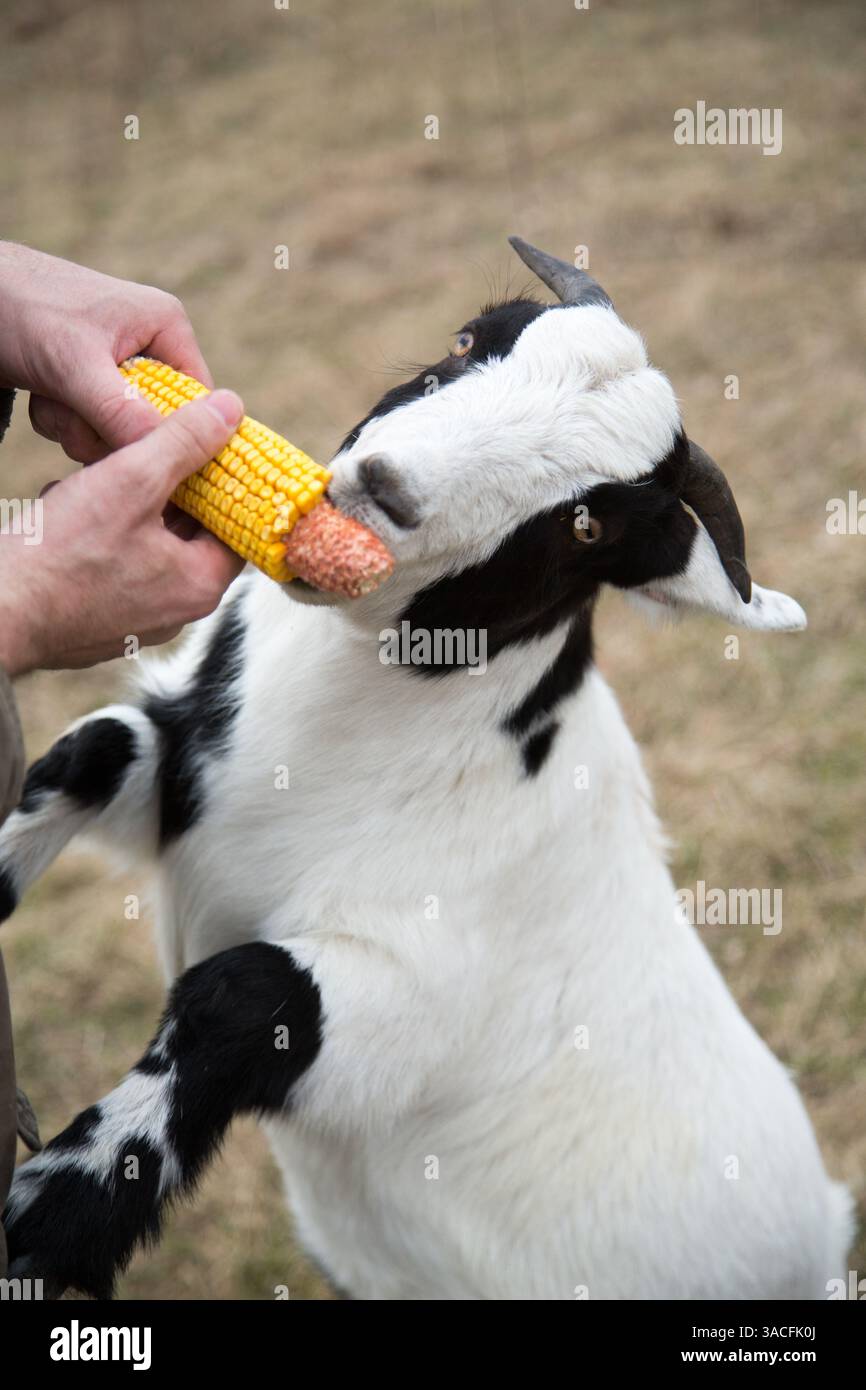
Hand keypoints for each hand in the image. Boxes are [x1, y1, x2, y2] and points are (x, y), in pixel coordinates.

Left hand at [0, 242, 211, 461]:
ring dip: (79, 428)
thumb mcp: (74, 365)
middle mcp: (150, 345)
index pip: (197, 402)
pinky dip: (63, 421)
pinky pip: (92, 425)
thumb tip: (163, 452)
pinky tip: (43, 396)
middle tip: (75, 415)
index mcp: (167, 327)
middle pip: (156, 422)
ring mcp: (120, 366)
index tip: (138, 455)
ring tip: (51, 398)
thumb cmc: (22, 310)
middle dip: (109, 431)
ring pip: (120, 431)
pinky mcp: (91, 382)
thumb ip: (119, 411)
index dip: (172, 435)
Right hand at [0, 391, 245, 674]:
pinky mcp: (100, 623)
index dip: (223, 483)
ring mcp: (137, 622)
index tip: (204, 451)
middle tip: (142, 455)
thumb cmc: (61, 554)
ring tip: (98, 478)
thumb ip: (184, 442)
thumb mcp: (131, 479)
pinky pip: (115, 568)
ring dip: (126, 507)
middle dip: (165, 490)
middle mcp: (176, 613)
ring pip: (147, 547)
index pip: (236, 526)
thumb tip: (230, 409)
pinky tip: (68, 510)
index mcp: (200, 585)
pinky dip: (99, 535)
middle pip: (189, 535)